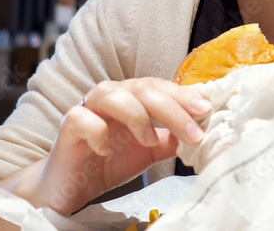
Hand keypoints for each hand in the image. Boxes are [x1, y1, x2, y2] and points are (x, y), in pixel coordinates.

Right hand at [19, 77, 211, 215]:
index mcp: (132, 98)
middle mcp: (111, 97)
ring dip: (136, 115)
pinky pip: (80, 118)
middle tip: (192, 131)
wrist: (71, 185)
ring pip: (111, 93)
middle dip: (171, 108)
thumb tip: (203, 132)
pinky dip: (96, 130)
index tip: (206, 110)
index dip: (183, 96)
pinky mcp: (67, 127)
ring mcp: (87, 109)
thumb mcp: (149, 151)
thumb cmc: (109, 161)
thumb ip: (172, 139)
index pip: (160, 87)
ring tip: (150, 140)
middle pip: (141, 88)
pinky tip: (106, 149)